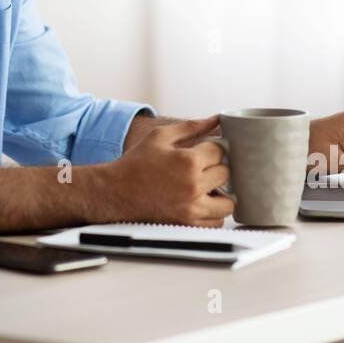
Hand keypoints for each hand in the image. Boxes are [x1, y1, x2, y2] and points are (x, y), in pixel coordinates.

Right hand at [98, 117, 233, 226]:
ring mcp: (192, 208)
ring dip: (221, 193)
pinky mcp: (188, 223)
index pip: (220, 151)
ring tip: (205, 186)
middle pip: (226, 174)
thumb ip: (191, 126)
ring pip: (228, 202)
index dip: (211, 148)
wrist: (115, 192)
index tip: (201, 151)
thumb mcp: (160, 137)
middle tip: (201, 167)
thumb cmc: (137, 163)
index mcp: (188, 161)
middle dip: (216, 168)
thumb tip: (216, 119)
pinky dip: (213, 211)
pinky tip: (200, 201)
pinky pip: (217, 220)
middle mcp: (193, 186)